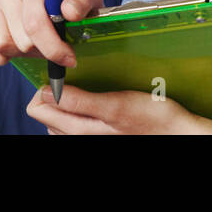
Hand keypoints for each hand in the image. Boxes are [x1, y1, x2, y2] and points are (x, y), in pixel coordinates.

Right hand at [0, 0, 103, 66]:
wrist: (60, 8)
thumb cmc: (73, 1)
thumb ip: (82, 1)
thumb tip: (69, 11)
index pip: (35, 22)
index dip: (53, 45)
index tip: (69, 57)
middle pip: (21, 38)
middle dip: (41, 50)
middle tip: (55, 47)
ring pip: (1, 45)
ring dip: (22, 52)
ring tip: (36, 44)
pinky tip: (15, 51)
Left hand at [27, 86, 207, 134]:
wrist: (174, 132)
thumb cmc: (151, 118)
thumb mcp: (115, 105)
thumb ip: (80, 101)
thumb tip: (47, 91)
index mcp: (77, 129)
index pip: (36, 109)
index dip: (45, 87)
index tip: (63, 74)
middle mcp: (77, 136)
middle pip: (45, 114)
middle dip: (54, 94)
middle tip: (77, 79)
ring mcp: (88, 136)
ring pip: (59, 119)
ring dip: (66, 101)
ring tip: (86, 87)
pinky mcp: (99, 134)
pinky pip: (74, 122)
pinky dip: (78, 108)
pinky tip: (96, 99)